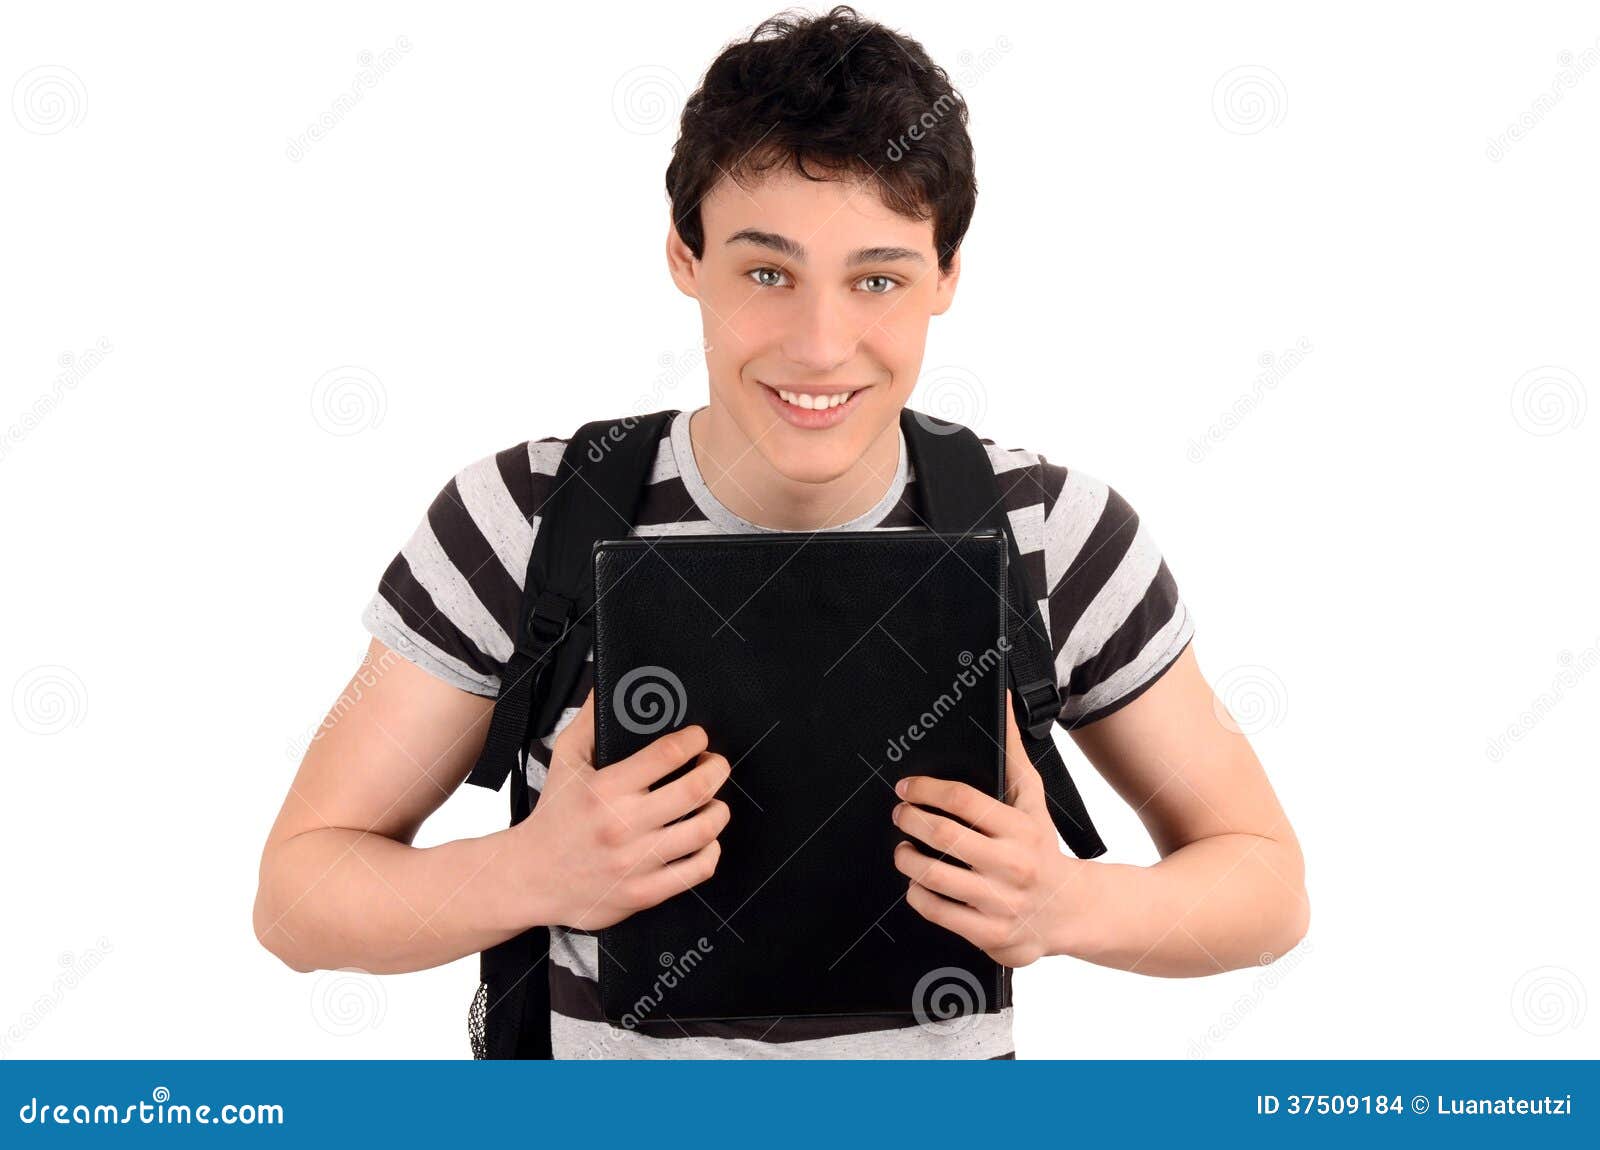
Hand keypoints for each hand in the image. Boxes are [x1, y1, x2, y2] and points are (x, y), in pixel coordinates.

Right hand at [511, 688, 730, 929]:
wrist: (529, 877)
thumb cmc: (554, 816)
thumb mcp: (564, 760)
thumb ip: (589, 721)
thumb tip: (607, 684)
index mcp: (606, 788)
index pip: (668, 753)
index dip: (695, 739)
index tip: (698, 738)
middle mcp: (623, 824)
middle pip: (696, 789)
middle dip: (716, 768)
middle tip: (715, 763)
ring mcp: (635, 862)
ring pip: (704, 829)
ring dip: (719, 808)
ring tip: (712, 800)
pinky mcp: (644, 893)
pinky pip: (698, 870)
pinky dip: (712, 850)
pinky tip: (704, 839)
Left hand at [891, 689, 1087, 966]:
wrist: (1069, 911)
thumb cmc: (1041, 848)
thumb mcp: (1032, 801)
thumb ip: (1012, 754)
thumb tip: (1004, 701)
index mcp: (1020, 829)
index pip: (964, 800)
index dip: (927, 790)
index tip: (907, 788)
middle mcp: (1011, 865)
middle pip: (943, 835)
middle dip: (910, 820)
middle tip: (899, 815)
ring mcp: (1000, 902)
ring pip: (933, 876)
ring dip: (907, 859)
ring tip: (904, 850)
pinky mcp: (989, 934)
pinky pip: (935, 911)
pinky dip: (917, 895)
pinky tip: (918, 884)